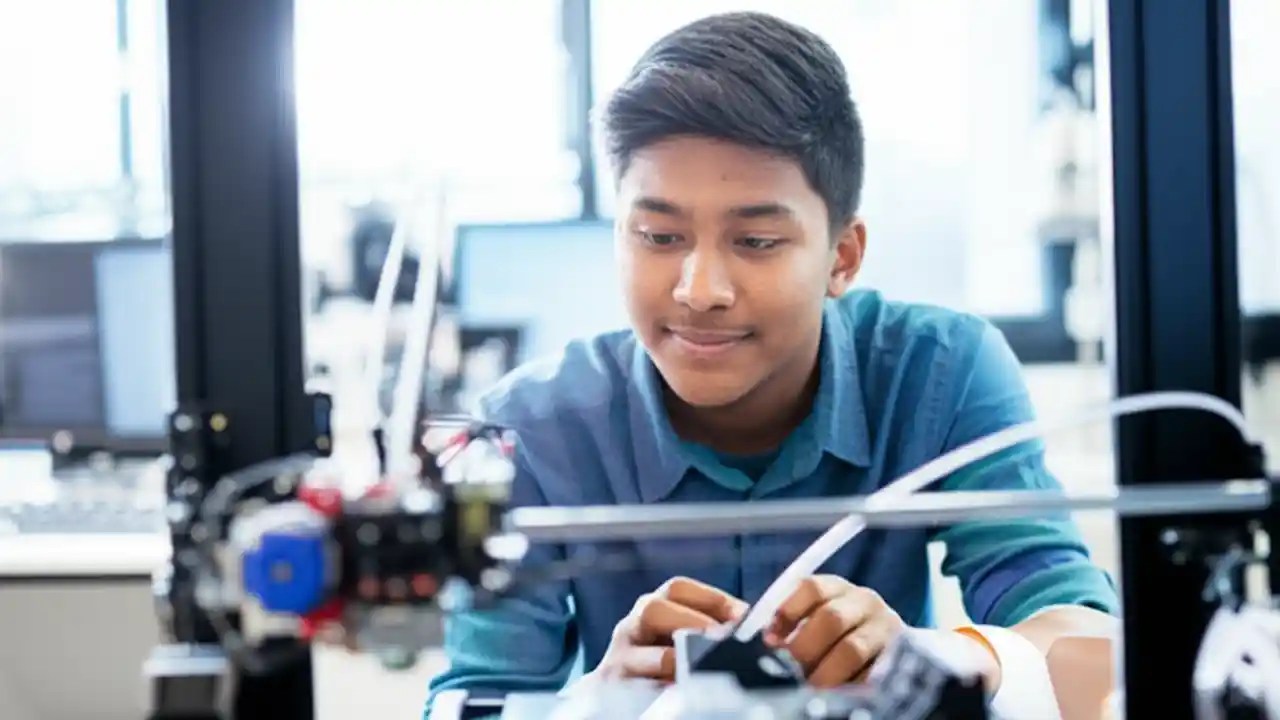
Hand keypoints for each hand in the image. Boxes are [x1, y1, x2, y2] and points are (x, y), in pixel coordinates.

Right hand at [593, 576, 747, 682]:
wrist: (618, 694)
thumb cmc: (661, 662)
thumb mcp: (680, 638)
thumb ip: (709, 630)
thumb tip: (754, 633)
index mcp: (653, 609)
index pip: (678, 588)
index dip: (712, 598)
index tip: (742, 616)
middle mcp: (631, 628)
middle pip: (653, 610)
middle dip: (690, 623)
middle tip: (719, 639)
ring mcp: (619, 659)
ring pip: (640, 654)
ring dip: (673, 663)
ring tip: (698, 670)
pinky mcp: (614, 688)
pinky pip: (634, 688)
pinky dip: (658, 691)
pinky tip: (679, 694)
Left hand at [766, 575, 904, 686]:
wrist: (885, 653)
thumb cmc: (835, 639)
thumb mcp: (813, 623)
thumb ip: (789, 626)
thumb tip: (755, 642)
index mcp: (838, 588)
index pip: (810, 588)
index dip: (786, 612)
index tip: (769, 639)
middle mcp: (865, 602)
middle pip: (831, 618)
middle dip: (803, 649)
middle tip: (786, 671)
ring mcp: (886, 629)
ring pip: (851, 649)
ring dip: (824, 674)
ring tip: (808, 690)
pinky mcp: (898, 659)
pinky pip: (872, 674)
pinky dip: (850, 687)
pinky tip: (833, 696)